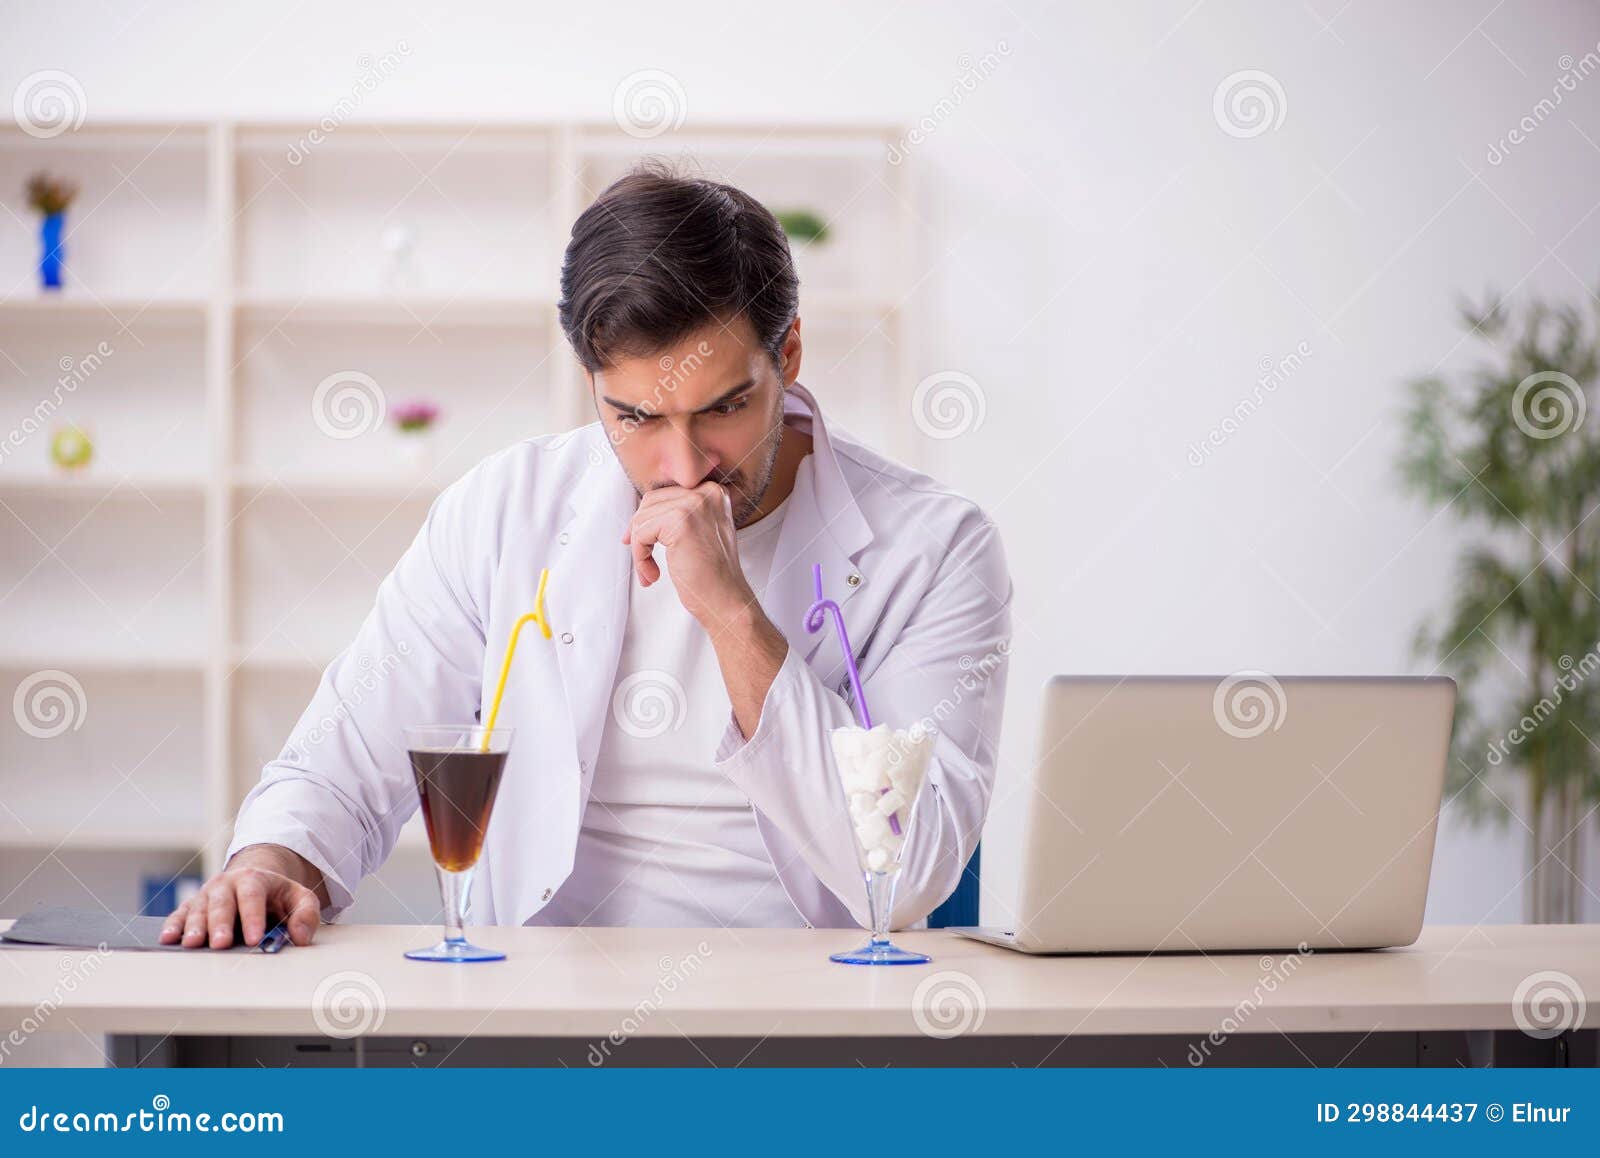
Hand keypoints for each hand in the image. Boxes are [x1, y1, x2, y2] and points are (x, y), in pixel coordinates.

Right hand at [159, 845, 322, 948]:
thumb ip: (307, 914)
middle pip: (221, 903)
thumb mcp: (300, 898)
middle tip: (220, 943)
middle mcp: (226, 885)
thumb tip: (301, 937)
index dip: (252, 917)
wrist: (253, 880)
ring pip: (198, 909)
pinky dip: (173, 926)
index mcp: (253, 879)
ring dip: (194, 927)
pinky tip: (168, 938)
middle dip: (220, 924)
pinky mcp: (192, 906)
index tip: (254, 939)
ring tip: (192, 944)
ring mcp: (207, 895)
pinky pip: (180, 915)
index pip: (252, 897)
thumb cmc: (276, 895)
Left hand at [623, 481, 758, 625]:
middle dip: (639, 533)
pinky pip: (641, 533)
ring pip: (642, 519)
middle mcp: (707, 493)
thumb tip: (640, 513)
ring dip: (639, 550)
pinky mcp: (680, 521)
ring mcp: (694, 504)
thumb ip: (679, 516)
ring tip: (651, 573)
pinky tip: (653, 575)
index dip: (648, 520)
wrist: (727, 600)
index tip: (640, 542)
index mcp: (713, 492)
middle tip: (643, 560)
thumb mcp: (700, 533)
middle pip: (650, 502)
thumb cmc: (712, 575)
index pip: (664, 494)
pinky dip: (640, 557)